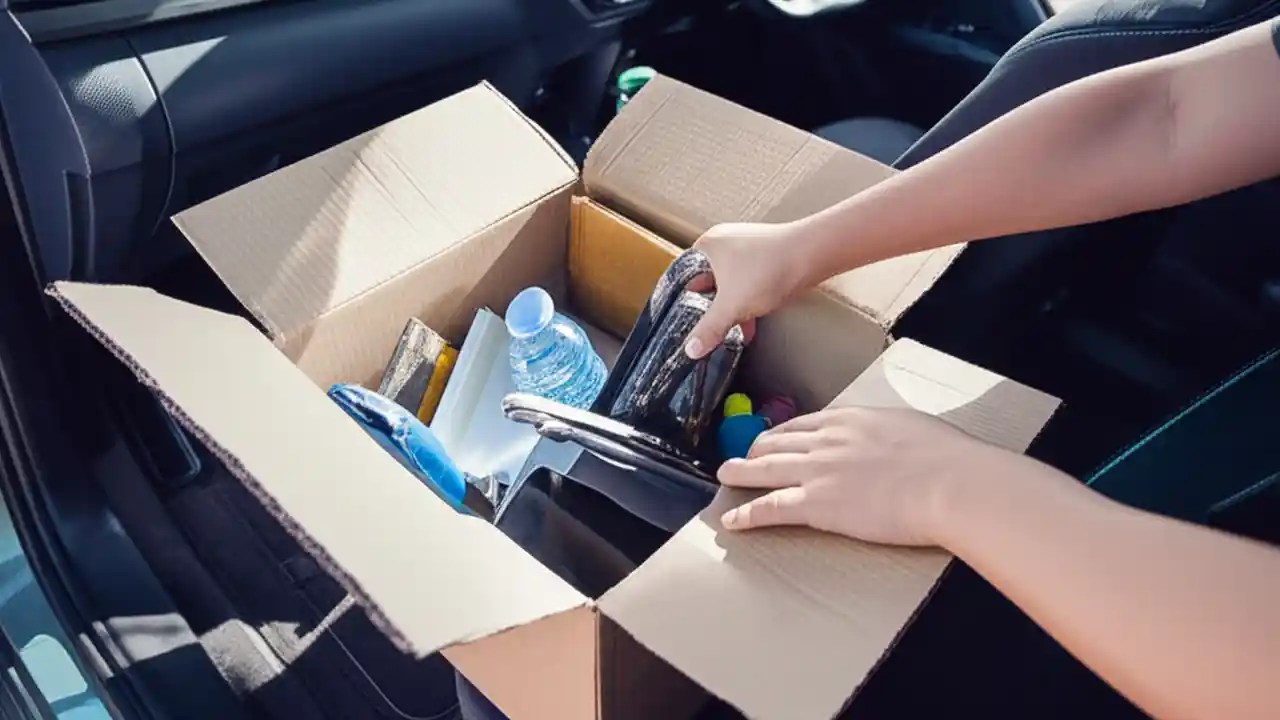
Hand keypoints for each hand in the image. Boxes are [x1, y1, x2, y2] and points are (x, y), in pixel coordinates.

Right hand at [683, 222, 811, 358]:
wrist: (813, 253)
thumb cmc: (767, 271)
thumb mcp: (731, 306)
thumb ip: (709, 329)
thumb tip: (689, 351)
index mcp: (706, 247)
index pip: (684, 279)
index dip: (682, 304)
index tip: (684, 326)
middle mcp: (722, 243)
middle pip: (707, 284)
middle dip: (710, 310)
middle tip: (708, 332)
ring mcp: (745, 248)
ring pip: (729, 285)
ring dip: (730, 309)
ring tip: (730, 332)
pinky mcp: (765, 256)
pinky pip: (747, 283)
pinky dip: (747, 302)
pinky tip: (750, 325)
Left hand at [717, 406, 1017, 546]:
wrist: (949, 482)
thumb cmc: (945, 457)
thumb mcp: (911, 427)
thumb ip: (888, 432)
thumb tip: (892, 439)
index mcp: (851, 418)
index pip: (805, 424)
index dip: (784, 433)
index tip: (774, 438)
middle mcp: (827, 439)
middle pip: (777, 441)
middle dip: (755, 449)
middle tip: (743, 456)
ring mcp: (818, 470)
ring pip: (764, 469)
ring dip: (739, 473)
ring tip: (724, 477)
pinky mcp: (817, 503)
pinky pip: (770, 508)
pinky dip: (747, 514)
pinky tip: (732, 521)